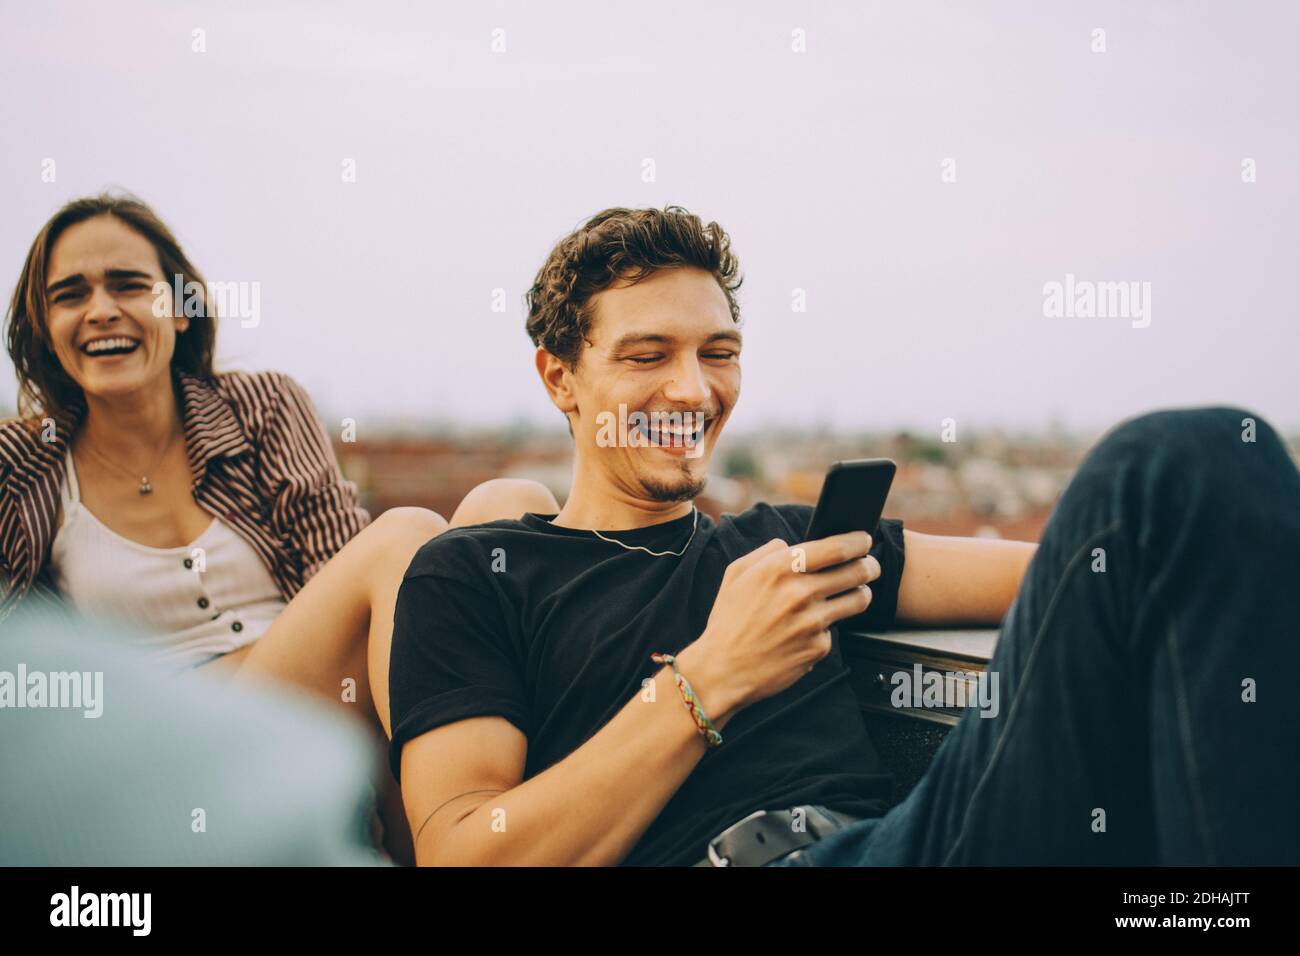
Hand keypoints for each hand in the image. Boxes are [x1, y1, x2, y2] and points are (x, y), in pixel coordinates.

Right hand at [681, 531, 880, 715]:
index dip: (857, 541)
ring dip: (860, 594)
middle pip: (856, 572)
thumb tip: (788, 544)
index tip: (864, 540)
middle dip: (869, 566)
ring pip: (857, 601)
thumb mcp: (736, 574)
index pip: (835, 548)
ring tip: (855, 594)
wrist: (723, 670)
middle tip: (870, 566)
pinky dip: (826, 630)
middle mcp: (799, 593)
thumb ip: (766, 552)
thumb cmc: (728, 621)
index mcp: (779, 568)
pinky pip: (833, 632)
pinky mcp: (817, 648)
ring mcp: (811, 622)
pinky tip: (808, 632)